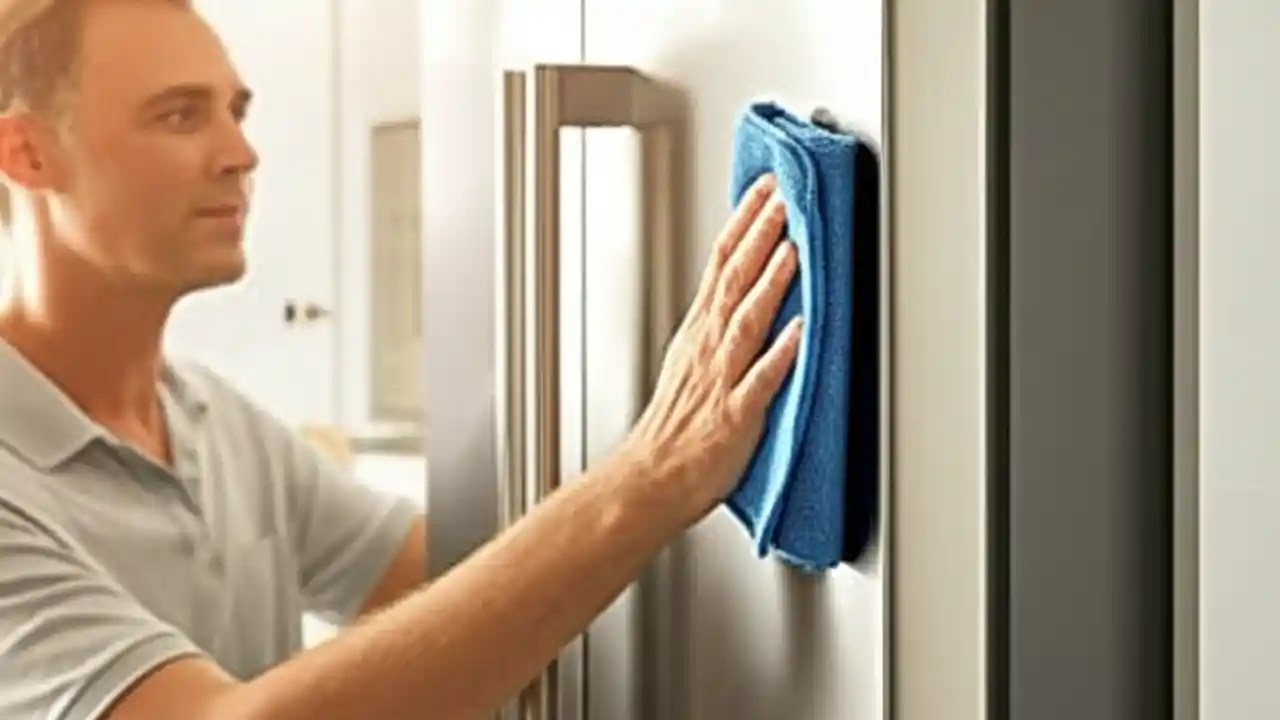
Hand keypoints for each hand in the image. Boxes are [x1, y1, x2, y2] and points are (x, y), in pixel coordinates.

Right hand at [623, 173, 801, 523]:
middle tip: (782, 196)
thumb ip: (719, 324)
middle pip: (733, 280)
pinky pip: (760, 381)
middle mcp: (709, 347)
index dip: (744, 222)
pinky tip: (799, 330)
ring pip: (746, 321)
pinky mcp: (736, 416)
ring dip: (770, 283)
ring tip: (792, 248)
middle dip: (759, 235)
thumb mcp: (692, 361)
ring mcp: (722, 379)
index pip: (722, 263)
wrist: (651, 478)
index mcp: (700, 332)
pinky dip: (779, 354)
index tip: (764, 188)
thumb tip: (745, 287)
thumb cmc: (676, 428)